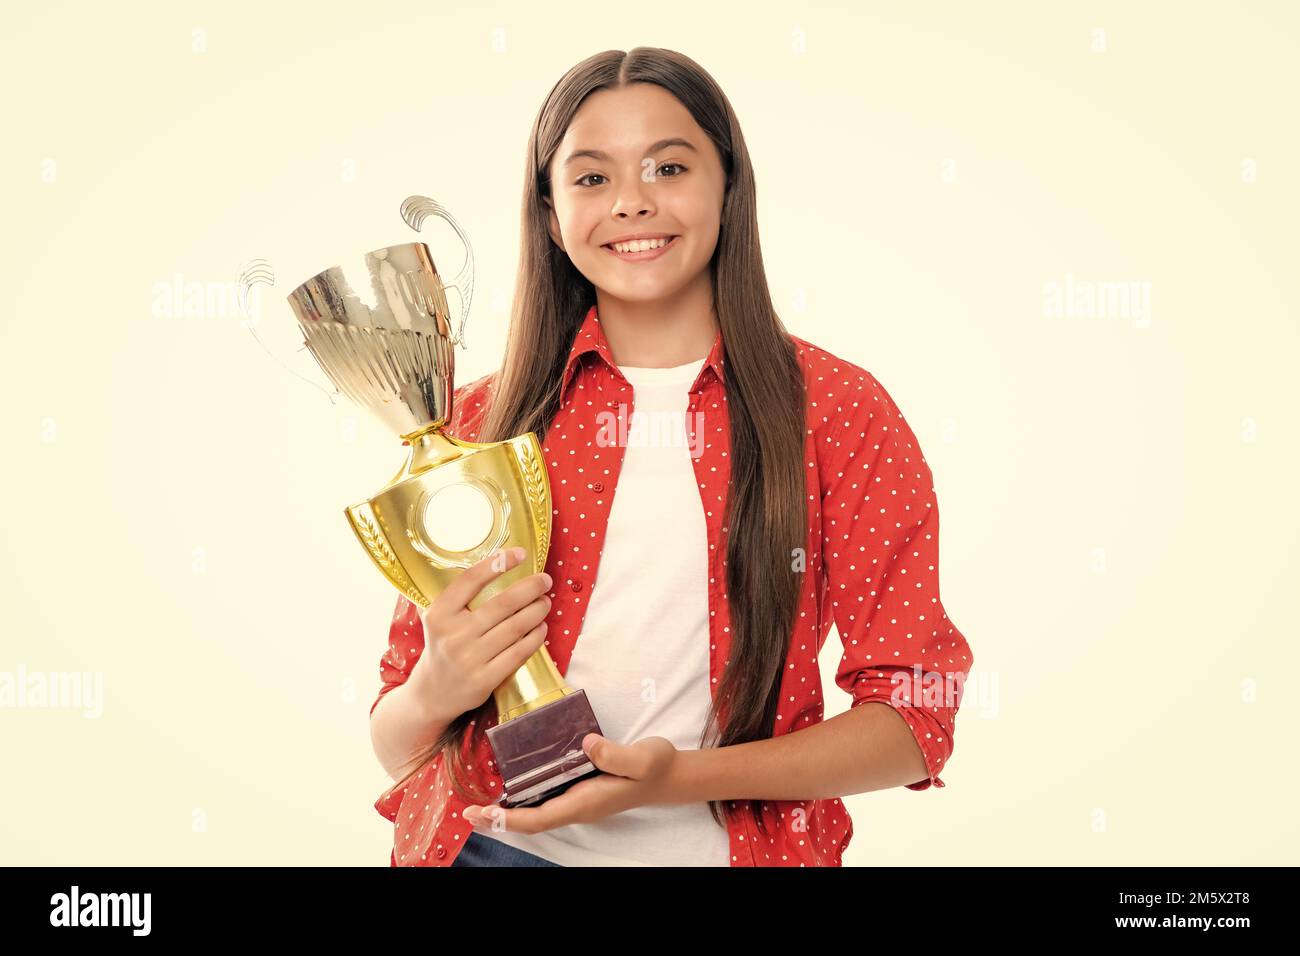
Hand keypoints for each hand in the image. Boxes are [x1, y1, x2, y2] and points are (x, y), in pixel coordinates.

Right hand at [408, 547, 552, 722]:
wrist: (432, 692)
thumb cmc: (443, 646)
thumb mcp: (439, 619)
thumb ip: (459, 596)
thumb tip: (499, 563)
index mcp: (438, 613)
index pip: (470, 580)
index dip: (498, 563)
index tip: (520, 553)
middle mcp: (452, 635)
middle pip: (502, 603)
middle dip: (531, 588)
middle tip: (545, 580)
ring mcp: (468, 659)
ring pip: (515, 627)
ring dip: (537, 611)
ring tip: (545, 602)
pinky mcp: (484, 680)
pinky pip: (519, 653)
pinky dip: (535, 637)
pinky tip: (541, 627)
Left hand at [464, 734, 681, 833]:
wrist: (670, 775)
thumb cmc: (656, 767)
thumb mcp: (642, 757)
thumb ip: (615, 753)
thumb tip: (585, 744)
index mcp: (586, 801)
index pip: (540, 818)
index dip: (510, 819)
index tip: (485, 813)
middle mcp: (578, 805)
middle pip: (530, 821)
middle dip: (499, 820)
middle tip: (468, 812)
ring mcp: (578, 799)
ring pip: (535, 813)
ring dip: (506, 811)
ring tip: (479, 804)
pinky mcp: (579, 789)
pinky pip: (544, 800)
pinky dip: (522, 799)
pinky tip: (510, 788)